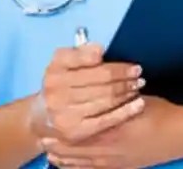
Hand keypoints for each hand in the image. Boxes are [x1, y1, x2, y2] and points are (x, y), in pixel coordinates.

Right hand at [29, 44, 144, 145]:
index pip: (91, 64)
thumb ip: (81, 53)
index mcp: (55, 71)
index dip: (116, 66)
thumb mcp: (63, 63)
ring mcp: (64, 114)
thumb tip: (99, 50)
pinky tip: (139, 104)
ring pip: (107, 99)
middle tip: (139, 76)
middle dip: (125, 78)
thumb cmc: (61, 84)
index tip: (132, 67)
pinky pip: (106, 120)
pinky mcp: (74, 132)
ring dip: (128, 92)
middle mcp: (56, 93)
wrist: (43, 117)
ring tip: (138, 87)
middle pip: (103, 81)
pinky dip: (126, 111)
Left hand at [41, 95, 182, 168]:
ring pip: (83, 164)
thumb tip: (97, 92)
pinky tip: (72, 165)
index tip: (49, 124)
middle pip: (76, 151)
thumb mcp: (136, 100)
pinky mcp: (124, 168)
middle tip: (44, 139)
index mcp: (113, 131)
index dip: (62, 130)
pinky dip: (80, 168)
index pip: (80, 133)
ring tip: (51, 154)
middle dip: (58, 146)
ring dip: (65, 159)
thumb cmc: (162, 113)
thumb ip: (115, 101)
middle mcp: (111, 151)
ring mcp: (117, 163)